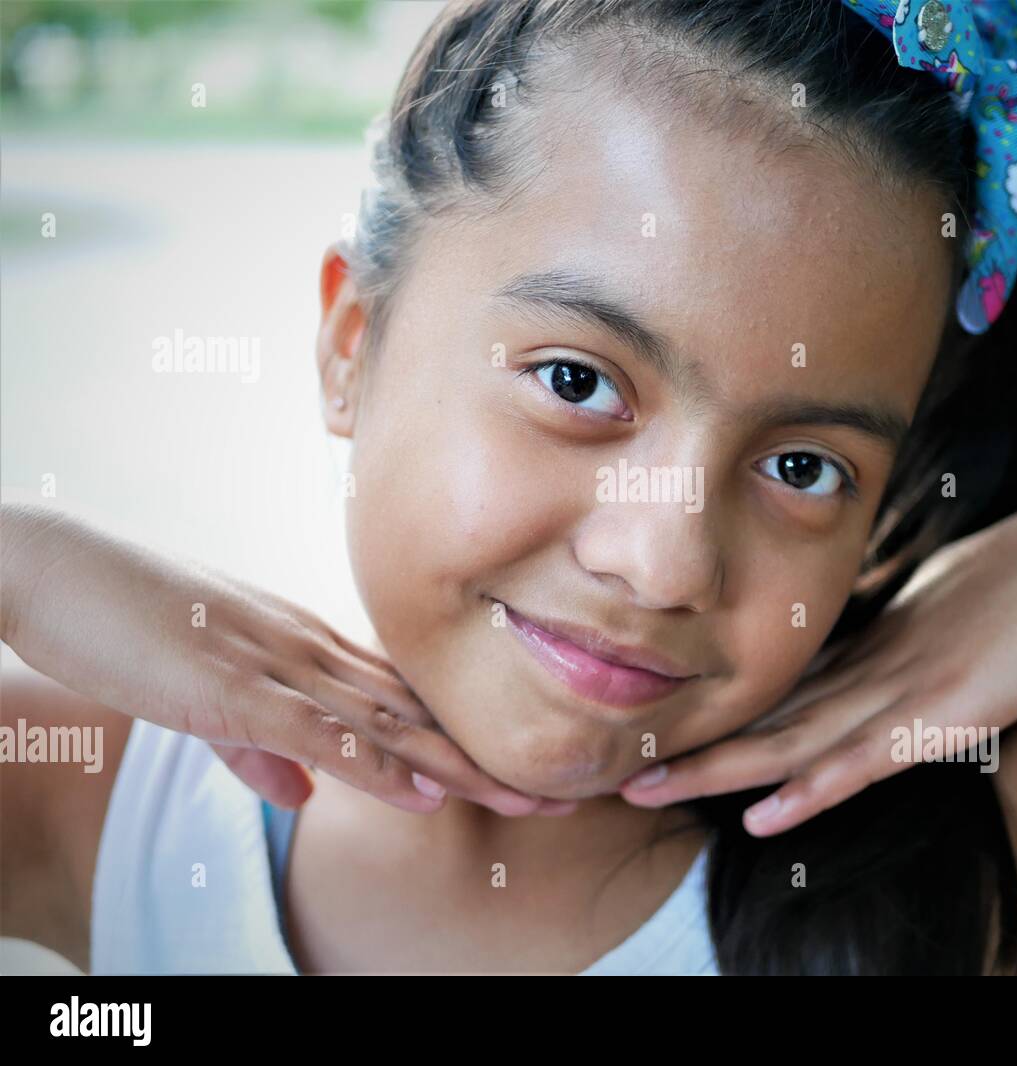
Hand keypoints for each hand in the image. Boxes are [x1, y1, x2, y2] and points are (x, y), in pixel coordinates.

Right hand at [0, 504, 573, 816]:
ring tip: (528, 800)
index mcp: (304, 645)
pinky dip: (375, 764)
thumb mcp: (204, 690)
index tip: (514, 760)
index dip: (461, 732)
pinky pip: (318, 732)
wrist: (56, 568)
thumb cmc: (127, 620)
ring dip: (459, 766)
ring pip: (388, 723)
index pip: (400, 694)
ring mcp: (275, 665)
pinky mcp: (232, 687)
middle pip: (416, 709)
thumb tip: (304, 792)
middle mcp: (308, 649)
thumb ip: (257, 744)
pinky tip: (423, 792)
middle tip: (561, 783)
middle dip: (487, 752)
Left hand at [617, 491, 1016, 834]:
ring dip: (717, 770)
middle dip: (688, 745)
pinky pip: (863, 764)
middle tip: (615, 764)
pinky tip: (763, 816)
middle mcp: (866, 670)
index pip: (773, 689)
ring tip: (649, 789)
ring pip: (791, 741)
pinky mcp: (943, 717)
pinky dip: (812, 792)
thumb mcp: (939, 613)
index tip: (655, 728)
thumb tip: (859, 654)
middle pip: (761, 715)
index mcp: (864, 645)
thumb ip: (894, 641)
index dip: (712, 714)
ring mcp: (900, 693)